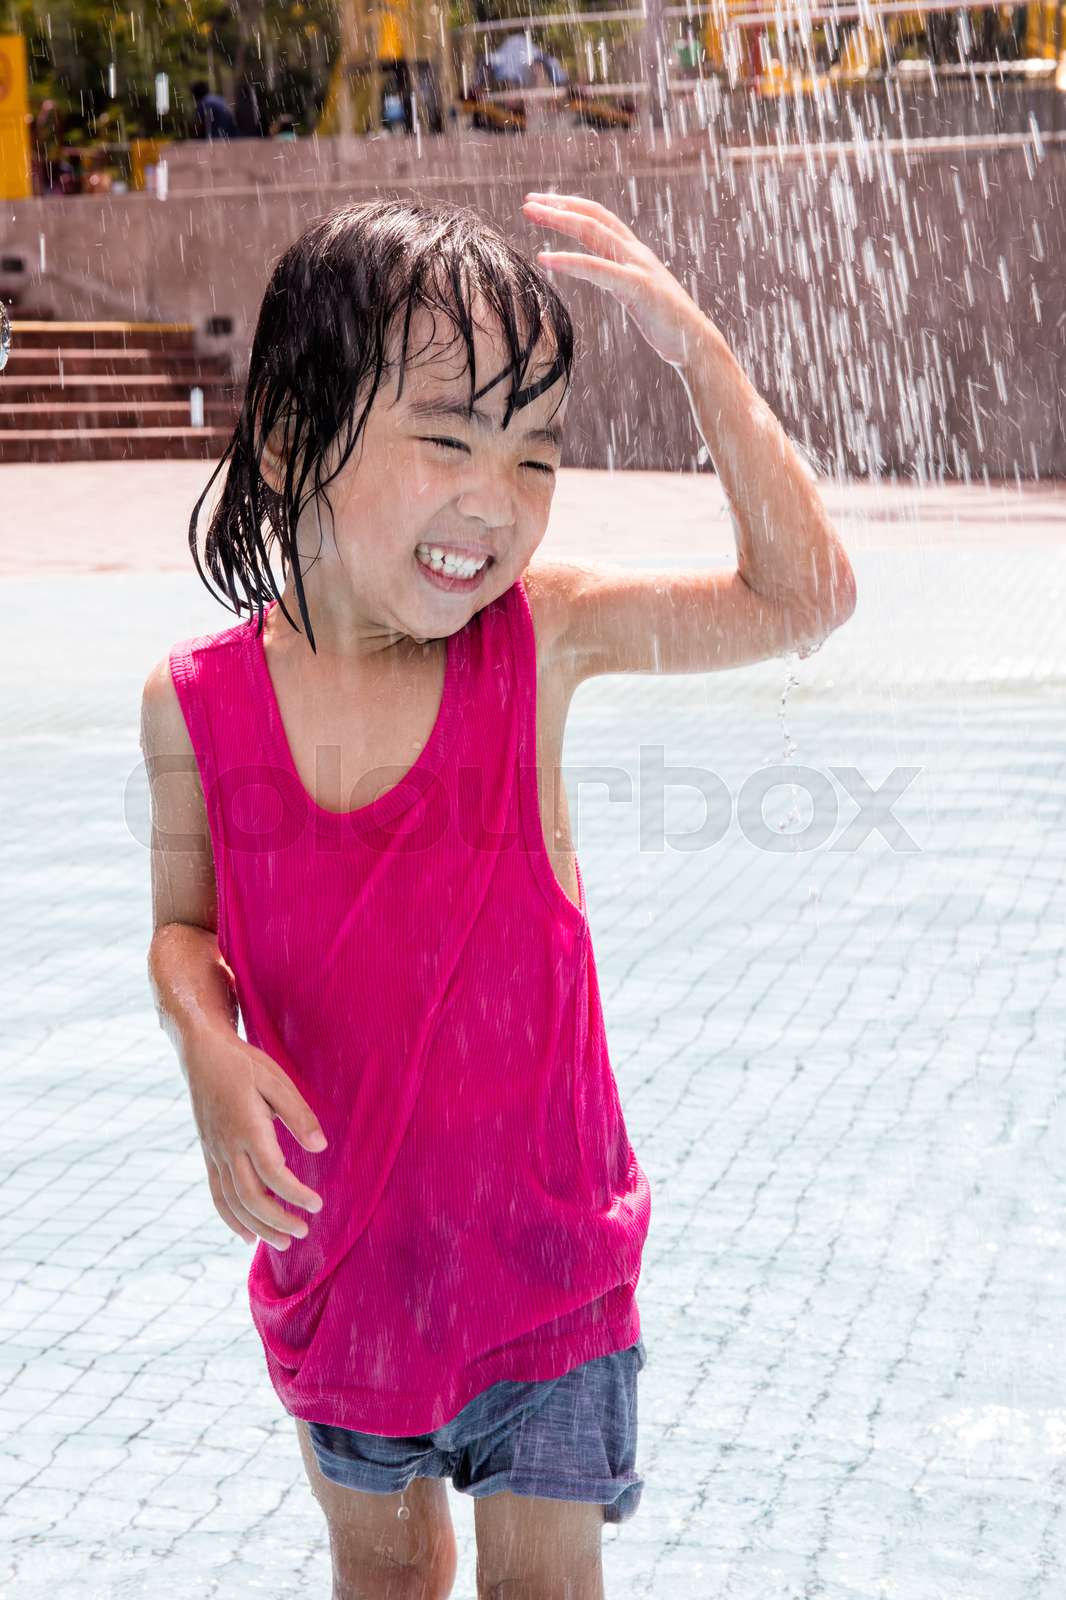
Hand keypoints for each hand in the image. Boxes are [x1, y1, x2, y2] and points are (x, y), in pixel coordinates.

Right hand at [183, 1029, 327, 1250]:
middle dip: (277, 1220)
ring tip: (282, 1243)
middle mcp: (227, 1146)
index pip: (273, 1172)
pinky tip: (246, 1235)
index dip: (295, 1194)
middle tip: (304, 1232)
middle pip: (250, 1196)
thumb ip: (298, 1115)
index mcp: (247, 1127)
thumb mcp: (277, 1080)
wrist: (201, 1054)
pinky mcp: (208, 1154)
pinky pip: (216, 1194)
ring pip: (232, 1201)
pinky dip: (230, 1218)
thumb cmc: (244, 1064)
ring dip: (257, 1226)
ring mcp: (214, 1152)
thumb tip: (319, 1147)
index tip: (317, 1205)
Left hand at [522, 191, 712, 368]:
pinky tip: (544, 259)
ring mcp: (638, 266)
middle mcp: (635, 252)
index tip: (543, 204)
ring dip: (558, 219)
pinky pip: (598, 269)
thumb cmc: (667, 324)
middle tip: (528, 202)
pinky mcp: (638, 288)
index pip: (599, 218)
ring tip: (530, 214)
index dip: (571, 207)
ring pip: (593, 232)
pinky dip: (569, 261)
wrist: (698, 344)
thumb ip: (618, 278)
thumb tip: (601, 275)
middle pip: (592, 216)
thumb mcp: (637, 294)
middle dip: (559, 205)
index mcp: (634, 253)